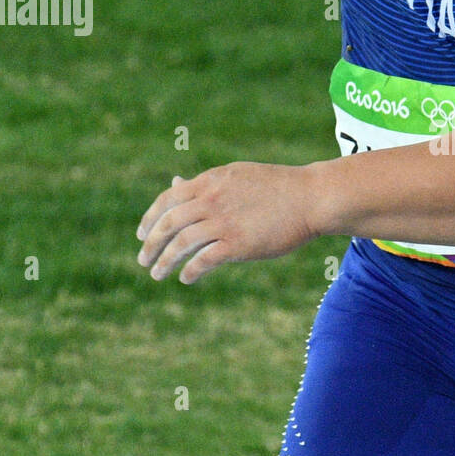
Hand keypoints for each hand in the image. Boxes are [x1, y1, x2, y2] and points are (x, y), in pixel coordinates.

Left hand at [136, 162, 320, 283]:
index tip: (143, 234)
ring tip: (157, 274)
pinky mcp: (238, 243)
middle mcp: (211, 200)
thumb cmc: (277, 187)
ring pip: (181, 244)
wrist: (311, 197)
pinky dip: (190, 271)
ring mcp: (224, 222)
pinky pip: (204, 260)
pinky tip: (187, 278)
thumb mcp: (235, 176)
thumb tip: (175, 182)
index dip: (150, 218)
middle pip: (168, 223)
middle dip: (151, 243)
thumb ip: (204, 183)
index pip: (167, 200)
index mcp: (210, 181)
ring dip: (165, 261)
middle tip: (143, 259)